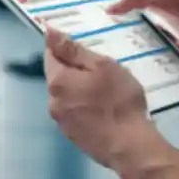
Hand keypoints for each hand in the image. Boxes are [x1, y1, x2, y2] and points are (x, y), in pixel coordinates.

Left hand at [43, 27, 162, 170]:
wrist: (129, 146)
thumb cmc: (119, 100)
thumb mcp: (102, 66)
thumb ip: (74, 50)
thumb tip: (48, 32)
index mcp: (57, 82)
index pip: (50, 56)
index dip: (64, 48)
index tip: (82, 48)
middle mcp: (52, 102)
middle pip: (58, 77)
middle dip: (73, 71)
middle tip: (100, 71)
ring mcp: (61, 123)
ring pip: (65, 97)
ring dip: (78, 90)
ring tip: (103, 92)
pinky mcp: (72, 138)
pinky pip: (73, 113)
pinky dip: (83, 108)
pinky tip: (102, 111)